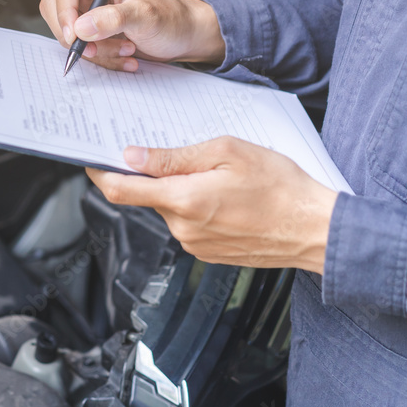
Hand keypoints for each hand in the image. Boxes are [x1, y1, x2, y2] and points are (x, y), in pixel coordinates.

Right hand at [38, 0, 225, 70]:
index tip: (74, 35)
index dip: (65, 12)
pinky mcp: (90, 27)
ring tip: (124, 50)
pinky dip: (99, 57)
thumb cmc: (170, 19)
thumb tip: (81, 26)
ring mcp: (89, 7)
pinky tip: (123, 55)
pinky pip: (79, 45)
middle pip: (58, 9)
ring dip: (94, 50)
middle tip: (95, 50)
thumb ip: (113, 19)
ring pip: (67, 31)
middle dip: (77, 36)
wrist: (181, 37)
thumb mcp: (146, 16)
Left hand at [86, 136, 338, 272]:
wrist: (314, 230)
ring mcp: (194, 244)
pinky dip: (197, 207)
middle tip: (183, 155)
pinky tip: (226, 197)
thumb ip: (174, 157)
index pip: (120, 191)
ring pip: (171, 209)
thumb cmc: (280, 186)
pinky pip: (189, 224)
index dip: (100, 173)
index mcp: (183, 200)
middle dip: (156, 176)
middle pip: (148, 197)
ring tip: (219, 177)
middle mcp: (182, 227)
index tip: (91, 159)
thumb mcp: (226, 153)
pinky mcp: (207, 253)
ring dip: (182, 191)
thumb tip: (133, 157)